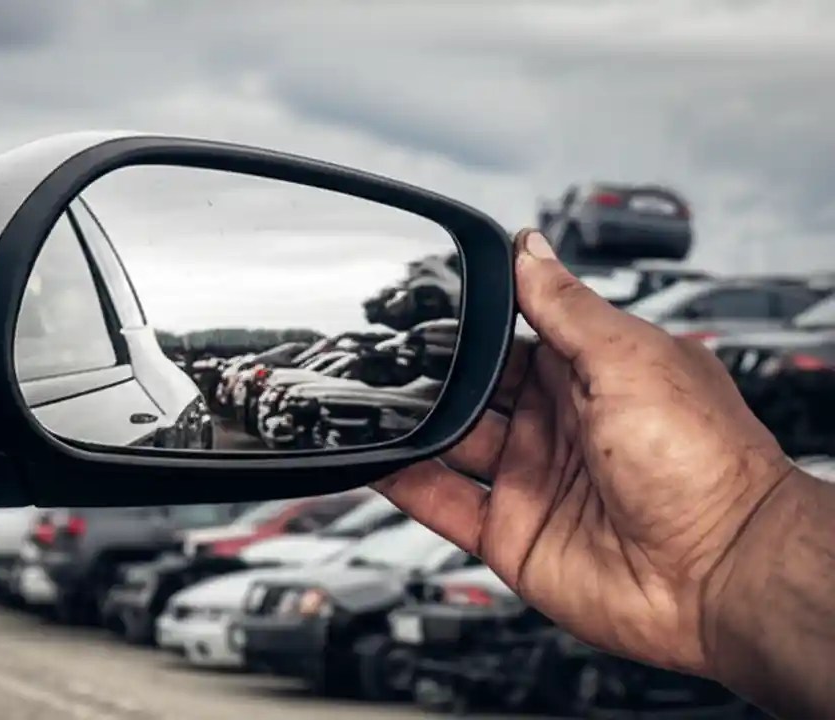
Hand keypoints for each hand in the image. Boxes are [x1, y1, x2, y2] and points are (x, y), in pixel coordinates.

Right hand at [376, 229, 797, 675]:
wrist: (721, 571)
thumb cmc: (705, 464)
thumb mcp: (631, 359)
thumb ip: (567, 308)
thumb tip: (530, 249)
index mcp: (593, 374)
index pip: (516, 336)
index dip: (475, 322)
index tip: (427, 303)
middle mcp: (558, 426)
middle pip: (476, 390)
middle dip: (435, 375)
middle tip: (388, 356)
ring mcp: (532, 480)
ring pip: (452, 443)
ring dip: (414, 424)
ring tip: (369, 402)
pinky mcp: (511, 533)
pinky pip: (441, 503)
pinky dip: (402, 484)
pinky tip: (376, 460)